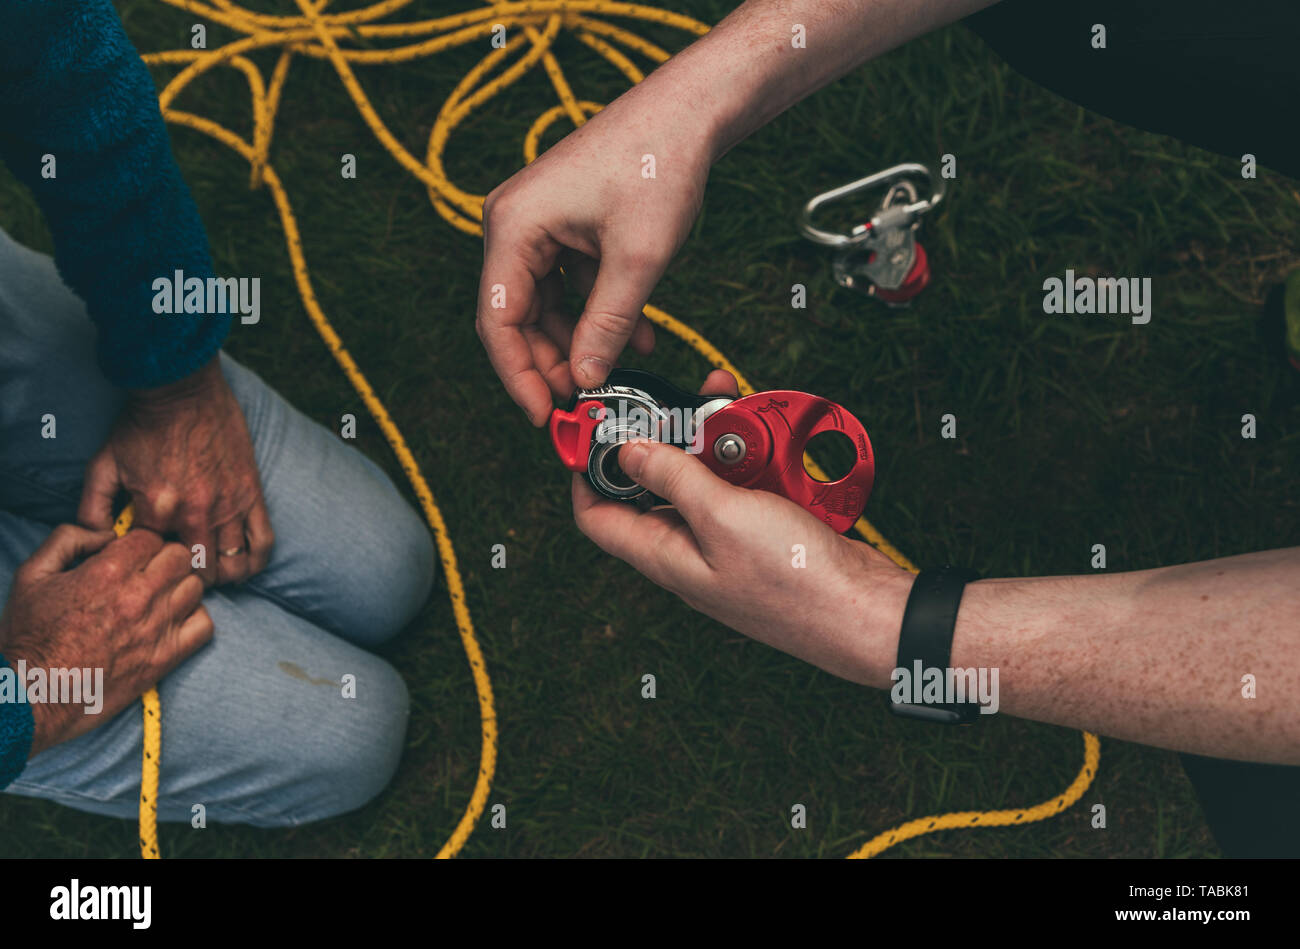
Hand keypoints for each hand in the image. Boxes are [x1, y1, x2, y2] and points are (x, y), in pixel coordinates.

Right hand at [0, 525, 212, 755]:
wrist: (32, 694)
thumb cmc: (29, 636)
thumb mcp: (32, 575)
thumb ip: (67, 540)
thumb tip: (106, 533)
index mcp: (107, 572)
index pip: (152, 537)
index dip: (141, 543)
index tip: (130, 556)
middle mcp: (138, 597)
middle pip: (180, 557)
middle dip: (164, 559)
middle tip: (147, 572)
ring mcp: (156, 628)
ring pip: (195, 587)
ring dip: (180, 587)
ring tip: (159, 596)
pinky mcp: (166, 658)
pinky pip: (205, 625)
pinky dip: (195, 618)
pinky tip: (173, 620)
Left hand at [78, 357, 272, 586]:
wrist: (182, 388)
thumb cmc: (142, 425)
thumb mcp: (103, 465)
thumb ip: (92, 507)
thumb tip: (94, 539)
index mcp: (157, 508)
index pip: (154, 559)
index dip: (150, 563)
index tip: (148, 562)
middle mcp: (196, 512)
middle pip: (197, 570)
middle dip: (186, 578)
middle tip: (180, 573)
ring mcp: (228, 504)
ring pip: (232, 563)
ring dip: (221, 575)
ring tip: (212, 572)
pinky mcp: (251, 493)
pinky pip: (263, 540)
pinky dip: (255, 560)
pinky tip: (244, 565)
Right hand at [476, 86, 715, 424]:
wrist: (686, 111)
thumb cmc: (657, 166)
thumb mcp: (636, 260)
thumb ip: (607, 325)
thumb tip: (586, 378)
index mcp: (514, 227)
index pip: (497, 321)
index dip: (518, 375)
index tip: (544, 413)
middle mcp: (513, 225)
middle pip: (515, 316)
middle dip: (551, 362)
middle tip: (585, 398)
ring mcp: (537, 224)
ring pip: (544, 305)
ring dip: (579, 341)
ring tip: (616, 372)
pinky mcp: (563, 225)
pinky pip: (568, 284)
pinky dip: (596, 313)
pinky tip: (636, 338)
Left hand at [572, 371, 913, 685]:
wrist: (866, 610)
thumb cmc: (794, 580)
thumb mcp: (723, 517)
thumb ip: (673, 479)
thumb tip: (625, 452)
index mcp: (664, 556)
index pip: (598, 516)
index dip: (587, 472)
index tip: (596, 427)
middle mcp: (690, 550)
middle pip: (658, 485)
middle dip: (672, 439)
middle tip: (691, 403)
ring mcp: (730, 541)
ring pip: (710, 478)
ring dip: (725, 444)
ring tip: (748, 417)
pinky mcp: (766, 532)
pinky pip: (749, 486)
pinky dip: (761, 460)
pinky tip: (780, 447)